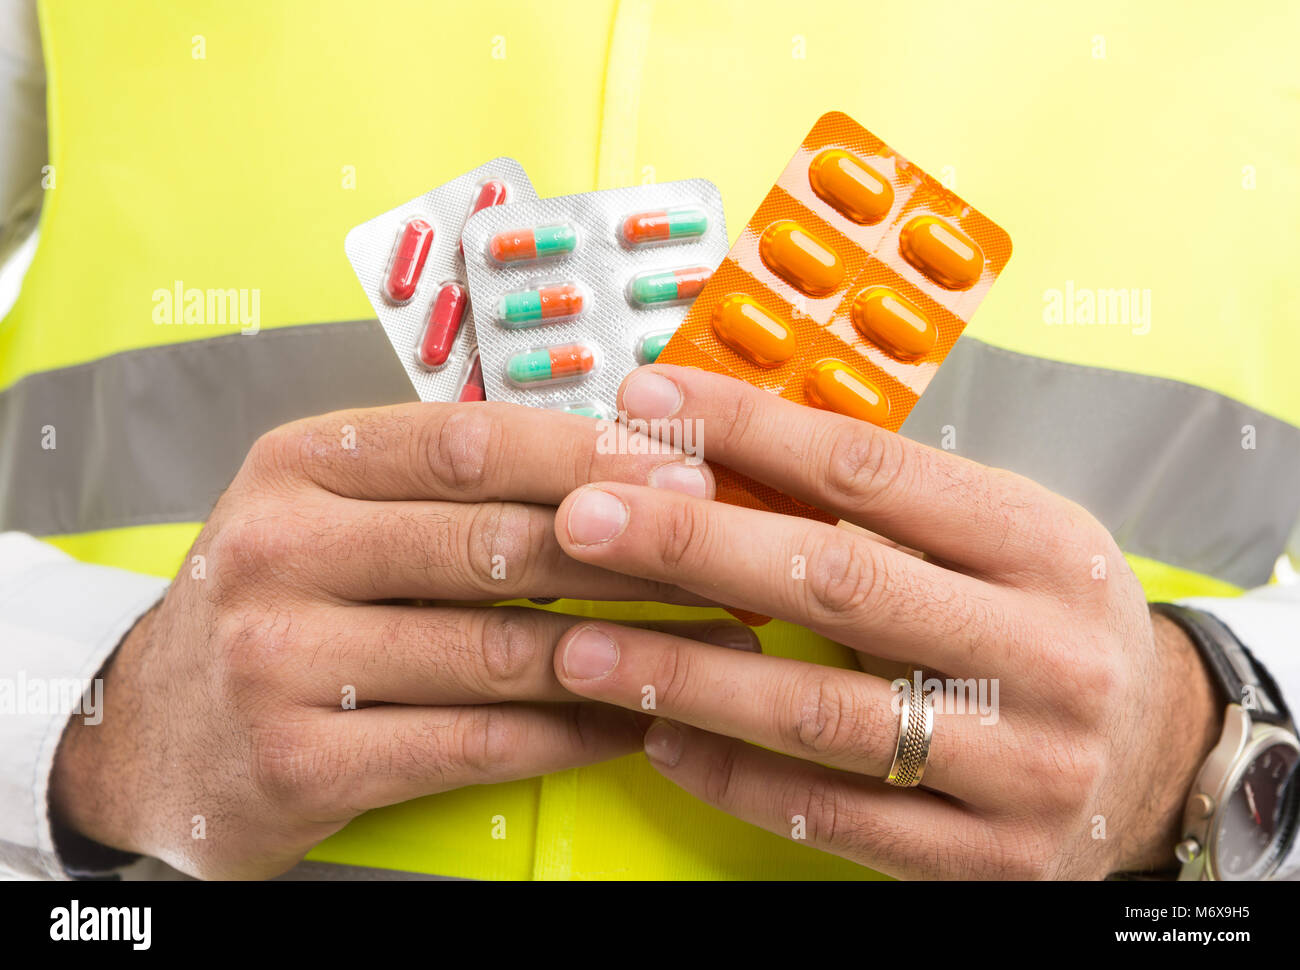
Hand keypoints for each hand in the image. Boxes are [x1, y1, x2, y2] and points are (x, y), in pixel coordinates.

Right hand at [49, 401, 745, 878]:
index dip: (589, 453)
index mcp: (298, 467)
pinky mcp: (302, 760)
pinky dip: (573, 733)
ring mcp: (281, 661)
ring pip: (499, 650)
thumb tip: (607, 465)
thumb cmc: (275, 607)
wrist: (155, 735)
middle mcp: (279, 552)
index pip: (468, 443)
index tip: (680, 464)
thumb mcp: (327, 512)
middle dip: (630, 553)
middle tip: (722, 557)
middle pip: (495, 544)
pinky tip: (631, 718)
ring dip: (625, 650)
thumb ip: (441, 483)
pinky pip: (478, 742)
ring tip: (706, 645)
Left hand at [549, 365, 1220, 878]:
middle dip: (694, 544)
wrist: (1156, 756)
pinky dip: (732, 775)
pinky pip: (834, 817)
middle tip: (584, 519)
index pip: (872, 471)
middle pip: (839, 584)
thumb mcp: (1005, 536)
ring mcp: (1021, 764)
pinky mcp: (988, 856)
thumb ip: (886, 502)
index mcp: (1041, 543)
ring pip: (823, 713)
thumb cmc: (1047, 622)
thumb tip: (721, 447)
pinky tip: (657, 735)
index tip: (651, 404)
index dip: (749, 431)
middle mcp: (1041, 651)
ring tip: (581, 647)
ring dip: (686, 676)